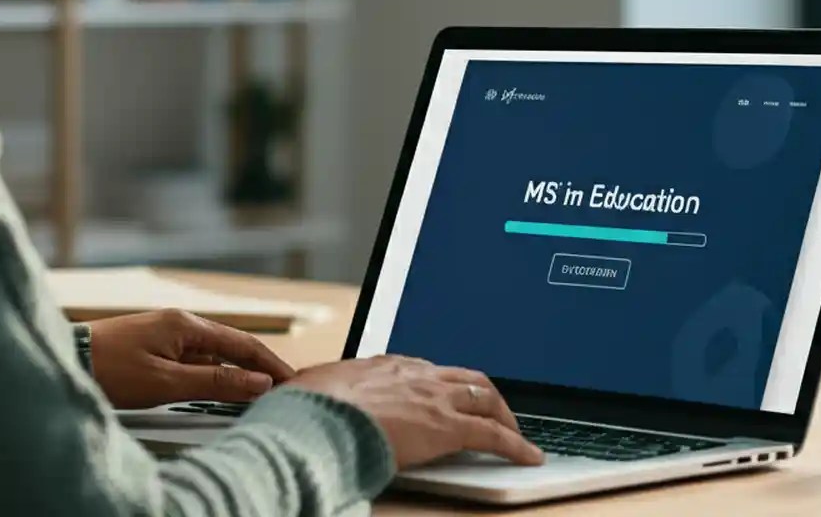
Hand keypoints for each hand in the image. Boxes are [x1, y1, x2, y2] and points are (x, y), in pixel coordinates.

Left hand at [87, 309, 294, 408]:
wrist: (64, 361)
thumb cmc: (110, 369)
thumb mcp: (167, 382)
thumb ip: (216, 381)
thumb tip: (257, 382)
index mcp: (187, 325)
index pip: (243, 344)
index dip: (270, 365)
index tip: (292, 381)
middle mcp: (180, 323)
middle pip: (231, 347)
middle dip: (257, 369)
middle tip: (280, 390)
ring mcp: (166, 334)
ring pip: (211, 355)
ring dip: (233, 374)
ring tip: (253, 397)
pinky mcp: (153, 346)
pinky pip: (193, 359)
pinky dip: (210, 375)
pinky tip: (216, 391)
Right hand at [286, 355, 543, 467]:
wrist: (318, 420)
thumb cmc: (305, 411)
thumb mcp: (305, 392)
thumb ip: (312, 392)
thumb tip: (292, 396)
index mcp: (381, 364)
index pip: (421, 369)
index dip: (437, 383)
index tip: (442, 393)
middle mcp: (413, 373)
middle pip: (461, 375)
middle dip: (480, 392)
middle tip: (492, 410)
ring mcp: (433, 397)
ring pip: (485, 395)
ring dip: (504, 413)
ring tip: (515, 432)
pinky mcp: (448, 426)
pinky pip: (494, 434)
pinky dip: (516, 445)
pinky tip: (529, 457)